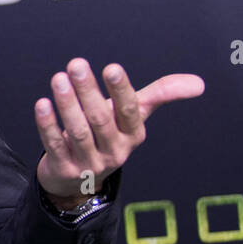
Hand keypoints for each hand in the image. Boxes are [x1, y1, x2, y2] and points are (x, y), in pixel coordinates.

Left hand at [34, 58, 204, 202]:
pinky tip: (42, 104)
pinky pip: (55, 145)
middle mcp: (115, 151)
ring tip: (58, 78)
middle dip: (89, 91)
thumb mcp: (133, 117)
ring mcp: (89, 163)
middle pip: (101, 119)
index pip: (130, 111)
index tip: (111, 67)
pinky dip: (48, 124)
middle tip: (76, 64)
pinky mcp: (64, 170)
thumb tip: (199, 83)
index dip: (121, 90)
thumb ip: (160, 95)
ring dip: (67, 104)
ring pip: (78, 132)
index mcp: (133, 135)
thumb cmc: (107, 135)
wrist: (79, 179)